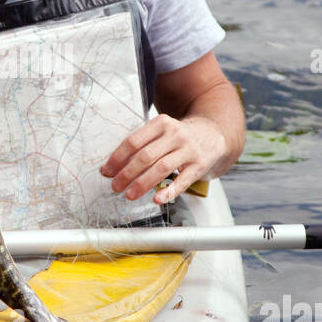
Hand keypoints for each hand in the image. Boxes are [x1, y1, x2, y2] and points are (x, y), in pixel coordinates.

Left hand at [100, 114, 227, 203]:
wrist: (215, 133)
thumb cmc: (180, 136)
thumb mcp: (162, 132)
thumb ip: (140, 146)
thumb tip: (112, 167)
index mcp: (161, 123)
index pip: (133, 142)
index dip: (117, 158)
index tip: (106, 171)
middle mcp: (175, 135)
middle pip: (145, 156)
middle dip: (127, 173)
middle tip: (115, 186)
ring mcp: (189, 150)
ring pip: (161, 168)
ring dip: (142, 183)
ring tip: (129, 194)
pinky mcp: (200, 165)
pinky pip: (183, 180)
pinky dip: (169, 191)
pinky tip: (157, 199)